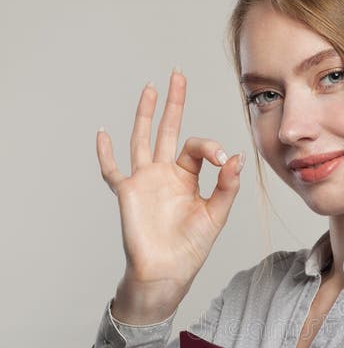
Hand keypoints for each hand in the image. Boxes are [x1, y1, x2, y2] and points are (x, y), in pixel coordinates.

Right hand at [96, 70, 244, 295]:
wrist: (167, 272)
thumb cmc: (191, 248)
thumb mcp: (216, 215)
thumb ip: (227, 187)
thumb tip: (236, 156)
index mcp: (187, 177)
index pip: (197, 148)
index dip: (210, 146)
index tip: (223, 159)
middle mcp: (165, 174)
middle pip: (167, 130)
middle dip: (173, 104)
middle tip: (178, 75)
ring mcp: (144, 181)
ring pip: (142, 139)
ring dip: (145, 114)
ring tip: (151, 89)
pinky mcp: (127, 193)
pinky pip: (112, 170)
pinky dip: (105, 153)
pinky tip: (103, 133)